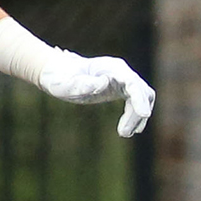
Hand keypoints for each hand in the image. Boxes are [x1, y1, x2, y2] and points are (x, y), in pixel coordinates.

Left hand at [38, 51, 155, 136]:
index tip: (144, 114)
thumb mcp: (66, 83)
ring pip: (143, 98)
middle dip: (137, 113)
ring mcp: (123, 80)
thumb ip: (83, 83)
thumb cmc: (59, 77)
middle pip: (142, 92)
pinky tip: (128, 130)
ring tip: (125, 133)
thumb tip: (105, 83)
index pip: (133, 82)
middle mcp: (121, 72)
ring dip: (138, 117)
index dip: (140, 98)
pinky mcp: (122, 89)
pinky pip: (136, 102)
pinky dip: (135, 116)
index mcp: (111, 67)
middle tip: (123, 133)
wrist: (56, 73)